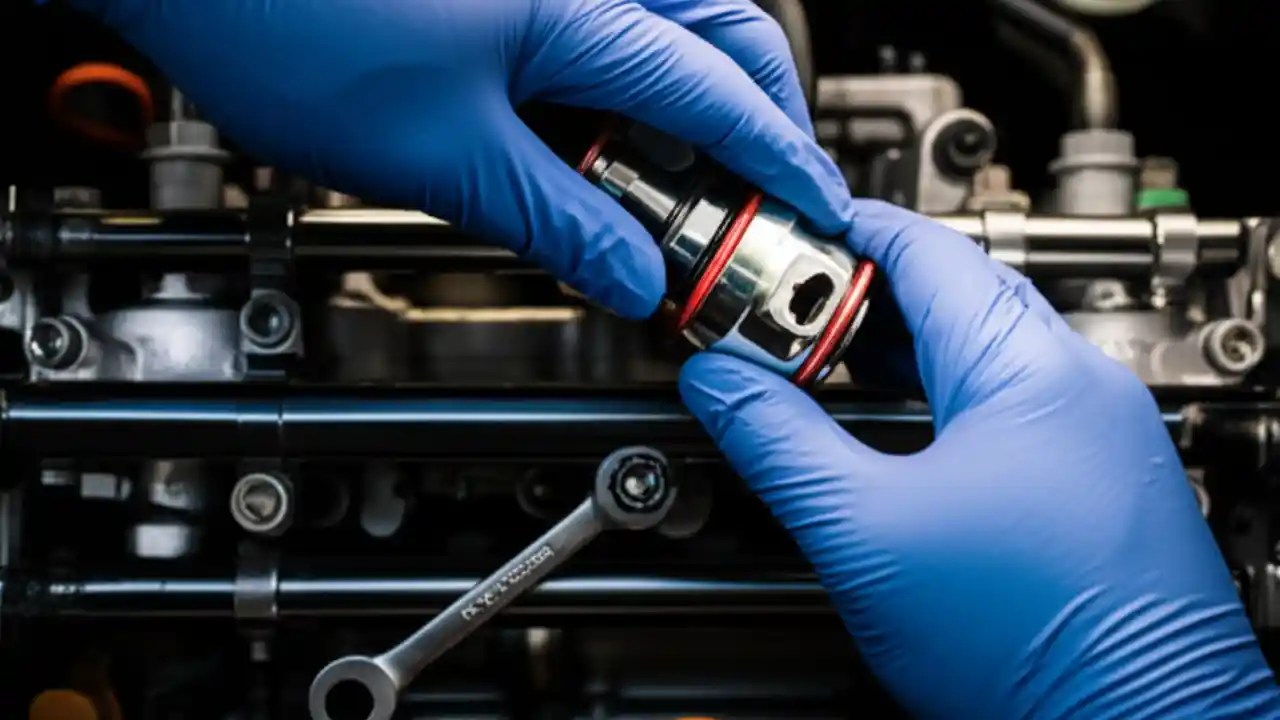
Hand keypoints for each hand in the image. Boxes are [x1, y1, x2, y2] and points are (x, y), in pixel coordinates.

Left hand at [56, 0, 850, 318]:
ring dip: (699, 99)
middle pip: (725, 32)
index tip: (818, 210)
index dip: (779, 163)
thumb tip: (630, 275)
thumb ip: (554, 218)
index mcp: (576, 8)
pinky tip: (602, 135)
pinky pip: (606, 26)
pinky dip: (629, 83)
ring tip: (686, 178)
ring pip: (672, 22)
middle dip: (762, 115)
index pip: (719, 96)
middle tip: (763, 190)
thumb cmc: (283, 26)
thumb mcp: (439, 156)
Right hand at [680, 200, 1279, 717]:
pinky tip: (886, 426)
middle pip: (950, 291)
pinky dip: (934, 393)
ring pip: (976, 348)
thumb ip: (777, 441)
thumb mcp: (866, 531)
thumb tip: (719, 382)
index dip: (843, 233)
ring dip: (893, 348)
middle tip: (780, 315)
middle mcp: (1078, 384)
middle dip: (857, 296)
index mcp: (1029, 370)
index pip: (926, 248)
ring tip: (818, 366)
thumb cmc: (1039, 650)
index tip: (781, 239)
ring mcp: (1094, 431)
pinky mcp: (1092, 478)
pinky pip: (1001, 401)